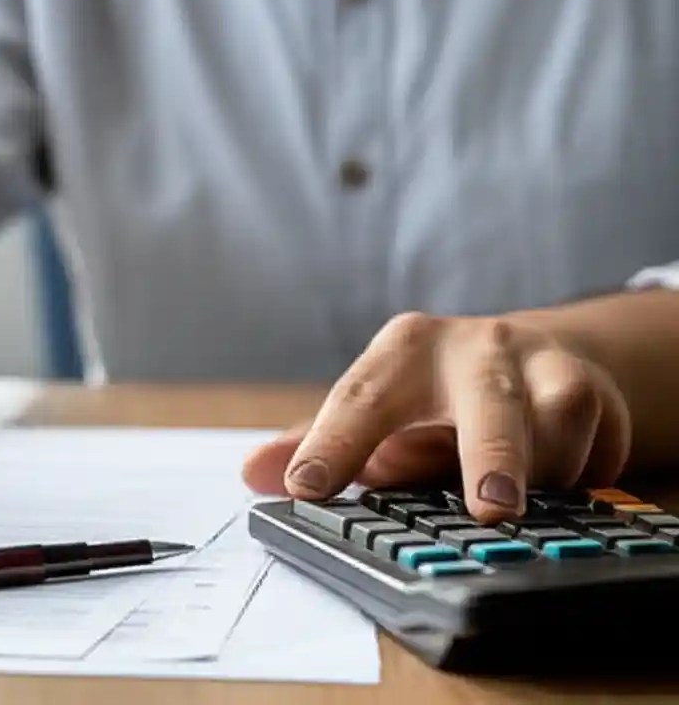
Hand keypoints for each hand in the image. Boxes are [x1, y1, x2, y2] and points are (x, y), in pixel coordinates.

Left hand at [242, 312, 631, 522]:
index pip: (360, 396)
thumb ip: (313, 446)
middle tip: (488, 507)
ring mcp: (544, 367)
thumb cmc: (427, 399)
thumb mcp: (368, 414)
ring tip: (513, 501)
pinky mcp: (600, 394)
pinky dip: (583, 476)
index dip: (332, 443)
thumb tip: (252, 473)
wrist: (523, 361)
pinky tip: (559, 491)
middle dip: (492, 451)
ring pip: (561, 417)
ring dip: (542, 471)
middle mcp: (477, 348)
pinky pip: (601, 447)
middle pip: (489, 397)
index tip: (305, 489)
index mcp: (404, 351)